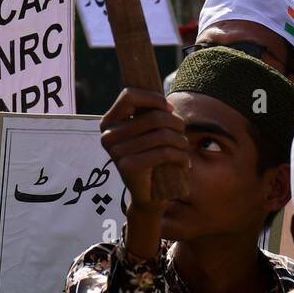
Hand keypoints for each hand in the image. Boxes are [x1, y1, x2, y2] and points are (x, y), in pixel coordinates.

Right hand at [99, 87, 188, 212]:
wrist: (149, 197)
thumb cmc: (152, 158)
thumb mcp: (148, 132)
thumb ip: (149, 114)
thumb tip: (167, 105)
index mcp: (108, 123)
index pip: (129, 95)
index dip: (153, 98)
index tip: (169, 109)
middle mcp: (108, 136)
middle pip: (152, 116)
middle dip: (175, 123)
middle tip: (183, 133)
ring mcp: (116, 152)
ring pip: (162, 134)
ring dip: (181, 140)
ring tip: (185, 148)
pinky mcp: (129, 166)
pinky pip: (164, 152)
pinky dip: (180, 156)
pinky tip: (184, 162)